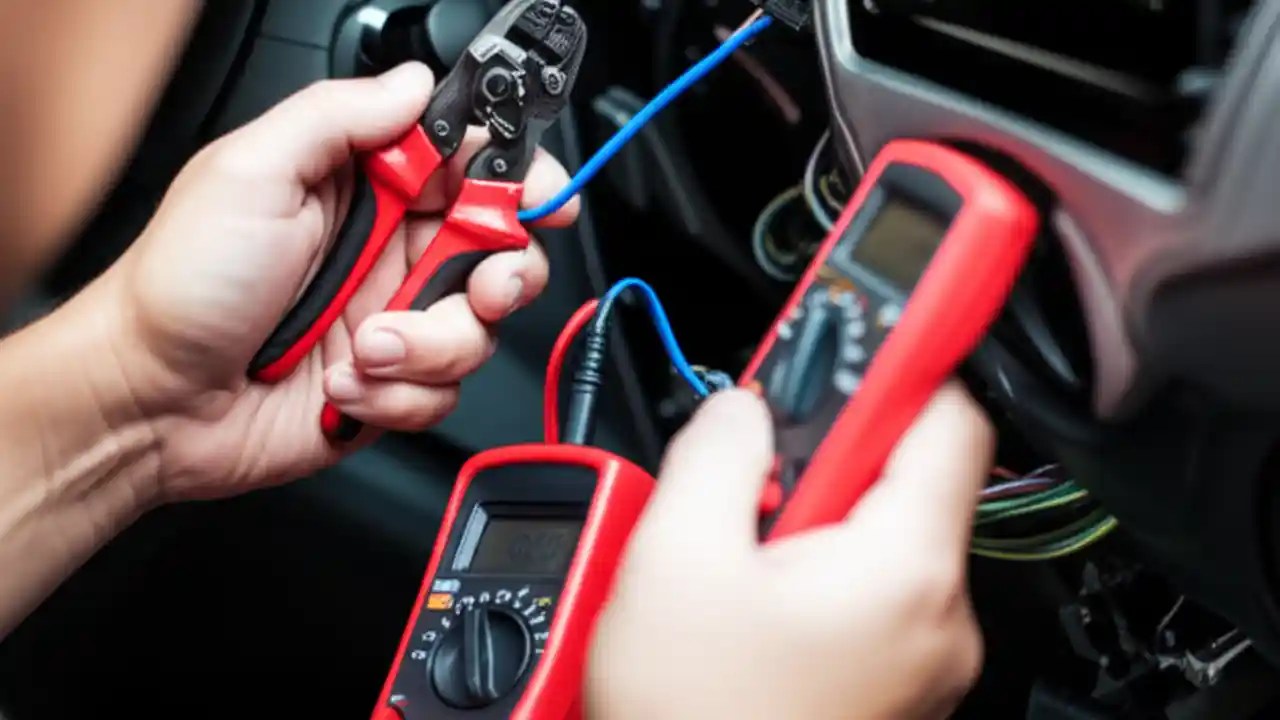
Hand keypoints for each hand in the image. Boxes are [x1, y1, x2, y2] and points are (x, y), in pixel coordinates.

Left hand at [91, 61, 577, 501]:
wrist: (149, 402)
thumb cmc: (181, 287)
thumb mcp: (250, 172)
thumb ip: (340, 118)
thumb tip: (414, 83)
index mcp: (365, 188)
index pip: (472, 165)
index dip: (519, 178)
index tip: (540, 197)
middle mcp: (390, 250)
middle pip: (501, 249)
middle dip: (505, 274)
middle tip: (479, 285)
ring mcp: (395, 319)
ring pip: (481, 330)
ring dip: (427, 345)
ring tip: (363, 346)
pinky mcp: (394, 382)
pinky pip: (445, 392)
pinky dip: (398, 395)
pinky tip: (343, 384)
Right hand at [586, 384, 992, 719]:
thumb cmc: (693, 718)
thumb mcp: (674, 552)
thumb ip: (722, 447)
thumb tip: (748, 404)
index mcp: (901, 567)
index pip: (944, 412)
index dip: (904, 348)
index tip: (900, 293)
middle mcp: (934, 612)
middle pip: (903, 471)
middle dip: (824, 445)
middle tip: (757, 449)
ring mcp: (919, 652)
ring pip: (875, 531)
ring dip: (807, 510)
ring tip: (733, 544)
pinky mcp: (889, 678)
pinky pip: (865, 586)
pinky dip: (813, 564)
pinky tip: (747, 590)